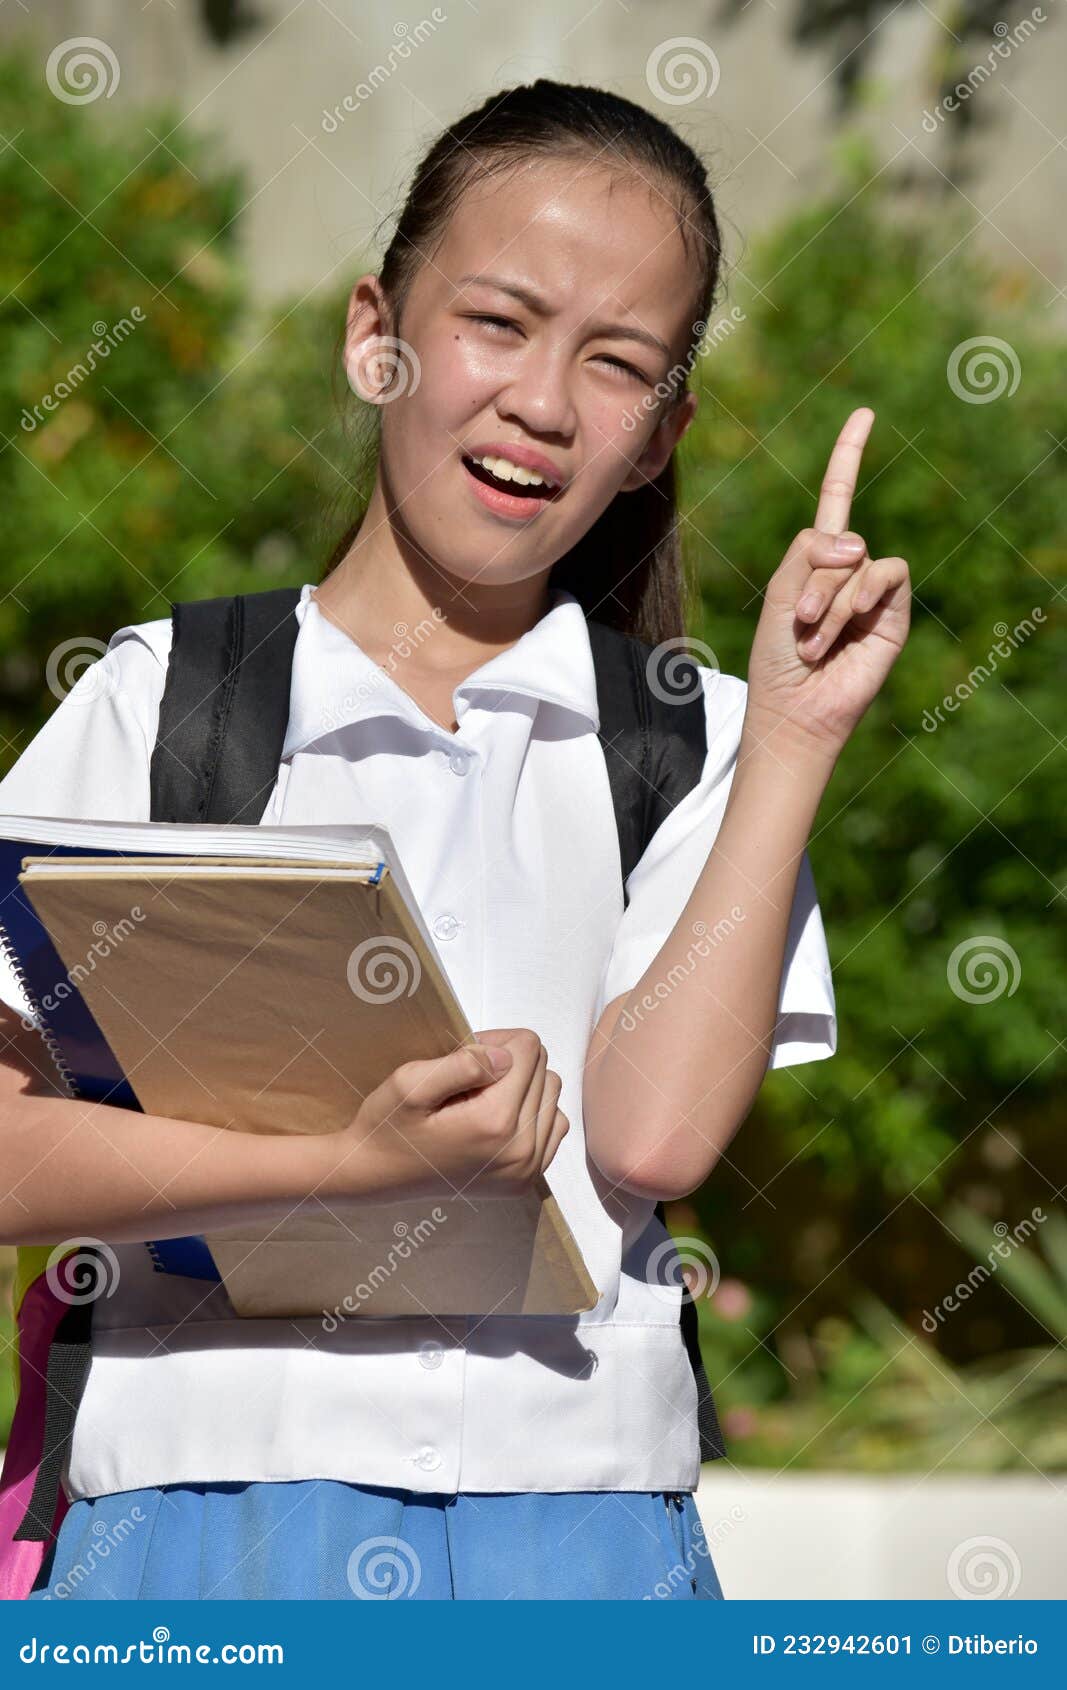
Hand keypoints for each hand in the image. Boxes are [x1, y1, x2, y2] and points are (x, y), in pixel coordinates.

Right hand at [323, 1028, 569, 1203]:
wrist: (375, 1175)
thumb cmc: (387, 1124)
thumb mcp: (410, 1083)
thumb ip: (464, 1064)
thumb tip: (508, 1056)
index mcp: (495, 1122)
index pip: (529, 1048)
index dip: (495, 1041)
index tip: (463, 1057)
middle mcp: (521, 1150)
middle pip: (543, 1069)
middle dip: (508, 1063)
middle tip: (466, 1079)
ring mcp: (527, 1170)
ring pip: (551, 1094)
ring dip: (522, 1087)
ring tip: (480, 1099)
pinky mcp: (526, 1180)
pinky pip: (553, 1126)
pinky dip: (531, 1113)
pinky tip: (497, 1119)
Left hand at [744, 407, 910, 760]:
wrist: (795, 708)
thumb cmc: (777, 658)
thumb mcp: (778, 592)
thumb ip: (810, 552)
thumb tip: (861, 543)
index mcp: (816, 558)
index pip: (837, 498)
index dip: (849, 457)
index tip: (865, 414)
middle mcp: (848, 569)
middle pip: (837, 538)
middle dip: (812, 580)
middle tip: (798, 622)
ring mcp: (873, 591)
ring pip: (859, 559)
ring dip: (830, 599)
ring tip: (814, 639)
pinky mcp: (894, 613)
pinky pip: (887, 574)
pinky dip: (862, 596)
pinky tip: (847, 627)